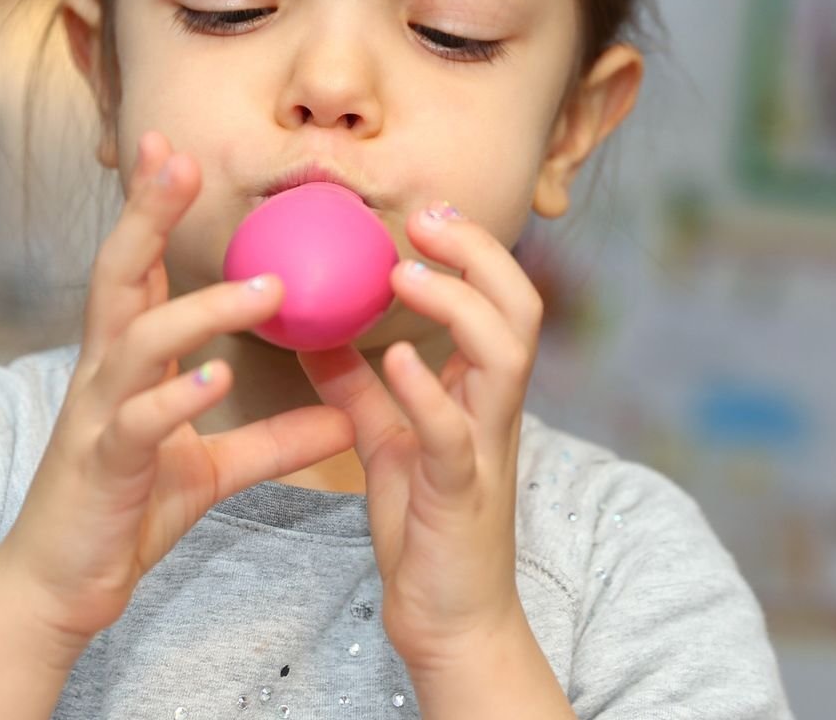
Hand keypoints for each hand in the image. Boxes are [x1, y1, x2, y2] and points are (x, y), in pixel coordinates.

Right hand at [0, 131, 355, 644]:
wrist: (61, 588)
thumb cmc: (125, 513)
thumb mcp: (209, 469)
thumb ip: (273, 438)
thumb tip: (345, 415)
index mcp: (124, 364)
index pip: (137, 270)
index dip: (150, 210)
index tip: (173, 151)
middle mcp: (103, 375)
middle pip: (118, 276)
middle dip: (146, 215)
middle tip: (179, 159)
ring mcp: (97, 418)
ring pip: (139, 342)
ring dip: (202, 310)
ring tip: (267, 289)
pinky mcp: (103, 467)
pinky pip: (139, 422)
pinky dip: (177, 398)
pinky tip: (216, 379)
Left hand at [297, 200, 542, 675]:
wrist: (450, 622)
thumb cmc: (426, 529)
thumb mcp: (387, 442)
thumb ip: (357, 387)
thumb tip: (315, 331)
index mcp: (481, 393)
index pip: (500, 299)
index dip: (472, 249)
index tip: (426, 213)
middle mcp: (495, 411)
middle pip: (519, 309)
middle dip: (478, 254)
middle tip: (426, 220)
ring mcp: (484, 449)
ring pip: (505, 357)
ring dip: (457, 306)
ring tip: (406, 274)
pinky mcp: (461, 493)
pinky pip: (455, 433)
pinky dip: (428, 390)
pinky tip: (395, 359)